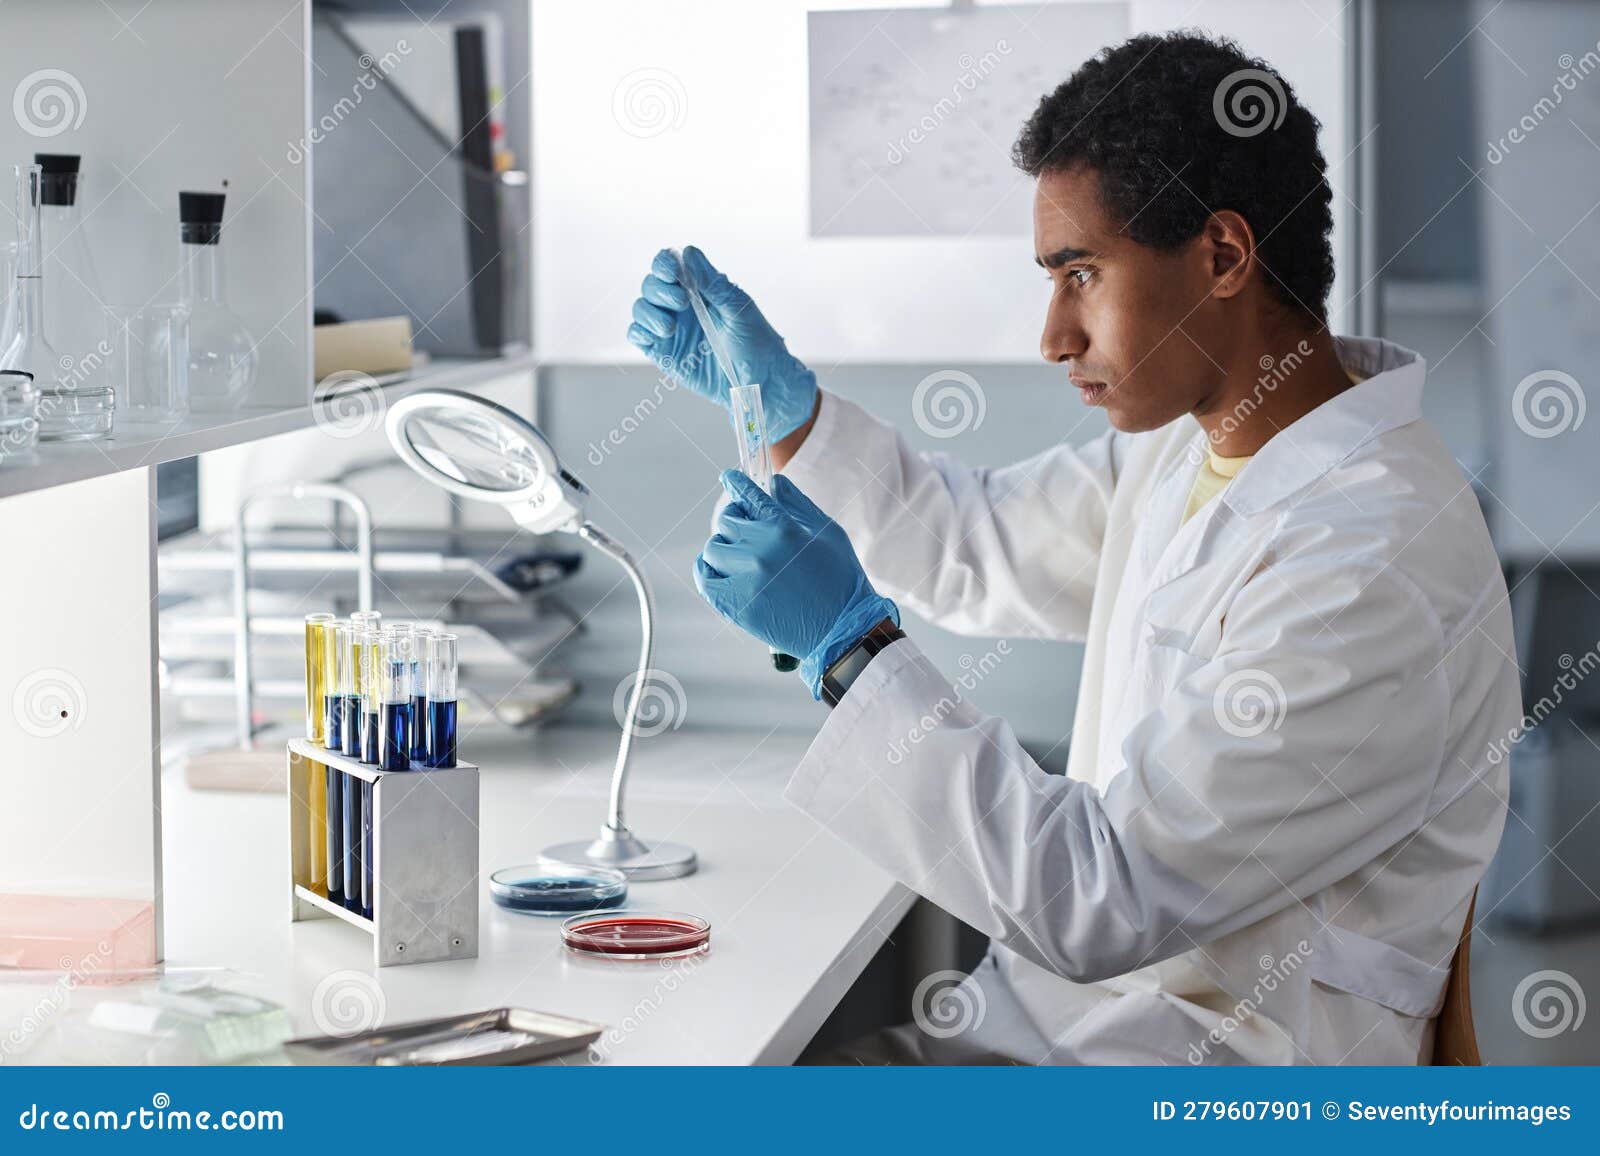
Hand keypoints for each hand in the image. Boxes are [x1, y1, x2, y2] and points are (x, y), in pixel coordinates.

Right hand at [626, 246, 818, 439]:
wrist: (758, 382)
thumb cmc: (756, 342)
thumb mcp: (738, 307)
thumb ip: (712, 282)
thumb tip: (689, 252)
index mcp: (699, 289)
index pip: (670, 266)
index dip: (664, 263)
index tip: (672, 271)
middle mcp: (681, 307)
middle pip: (651, 285)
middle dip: (660, 290)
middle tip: (682, 302)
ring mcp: (670, 329)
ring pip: (641, 308)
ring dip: (649, 313)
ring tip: (670, 327)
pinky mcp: (663, 352)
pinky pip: (638, 335)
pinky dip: (640, 331)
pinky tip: (659, 336)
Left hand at [696, 470, 897, 697]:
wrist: (844, 631)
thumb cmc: (841, 580)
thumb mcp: (828, 533)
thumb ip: (797, 504)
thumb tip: (773, 482)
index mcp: (784, 529)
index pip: (749, 495)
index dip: (736, 483)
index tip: (729, 477)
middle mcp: (760, 550)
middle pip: (727, 521)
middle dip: (736, 519)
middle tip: (746, 526)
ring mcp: (745, 579)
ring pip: (713, 549)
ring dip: (724, 547)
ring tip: (739, 554)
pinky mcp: (736, 606)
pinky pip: (704, 579)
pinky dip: (706, 570)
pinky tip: (717, 568)